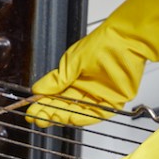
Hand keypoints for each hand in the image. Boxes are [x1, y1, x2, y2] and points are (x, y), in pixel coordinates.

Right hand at [23, 24, 146, 128]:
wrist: (126, 39)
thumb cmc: (103, 43)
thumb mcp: (72, 62)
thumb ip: (56, 80)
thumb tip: (38, 90)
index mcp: (75, 77)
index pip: (56, 96)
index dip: (43, 104)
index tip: (31, 110)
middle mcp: (86, 88)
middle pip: (64, 106)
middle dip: (49, 112)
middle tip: (35, 117)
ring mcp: (98, 96)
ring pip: (77, 112)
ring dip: (61, 117)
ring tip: (46, 118)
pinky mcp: (112, 102)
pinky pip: (94, 114)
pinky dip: (80, 117)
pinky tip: (67, 118)